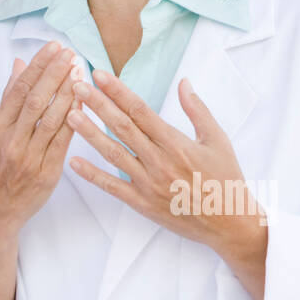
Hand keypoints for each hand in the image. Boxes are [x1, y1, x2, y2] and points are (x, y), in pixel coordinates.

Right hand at [0, 40, 80, 241]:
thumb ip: (9, 98)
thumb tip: (20, 64)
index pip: (19, 89)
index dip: (38, 66)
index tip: (53, 47)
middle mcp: (10, 140)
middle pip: (35, 100)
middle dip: (54, 74)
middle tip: (71, 54)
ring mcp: (28, 157)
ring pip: (50, 119)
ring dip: (67, 93)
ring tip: (80, 72)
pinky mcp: (45, 173)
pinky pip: (62, 142)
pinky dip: (74, 121)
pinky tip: (84, 104)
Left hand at [66, 70, 267, 274]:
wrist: (230, 224)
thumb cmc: (225, 178)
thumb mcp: (218, 140)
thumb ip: (198, 110)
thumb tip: (183, 82)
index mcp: (176, 143)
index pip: (140, 110)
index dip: (118, 91)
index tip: (100, 75)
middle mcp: (159, 161)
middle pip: (122, 127)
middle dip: (98, 105)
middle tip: (76, 86)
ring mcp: (149, 183)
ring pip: (113, 154)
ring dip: (90, 134)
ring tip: (70, 115)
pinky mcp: (143, 204)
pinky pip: (113, 188)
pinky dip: (92, 175)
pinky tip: (73, 162)